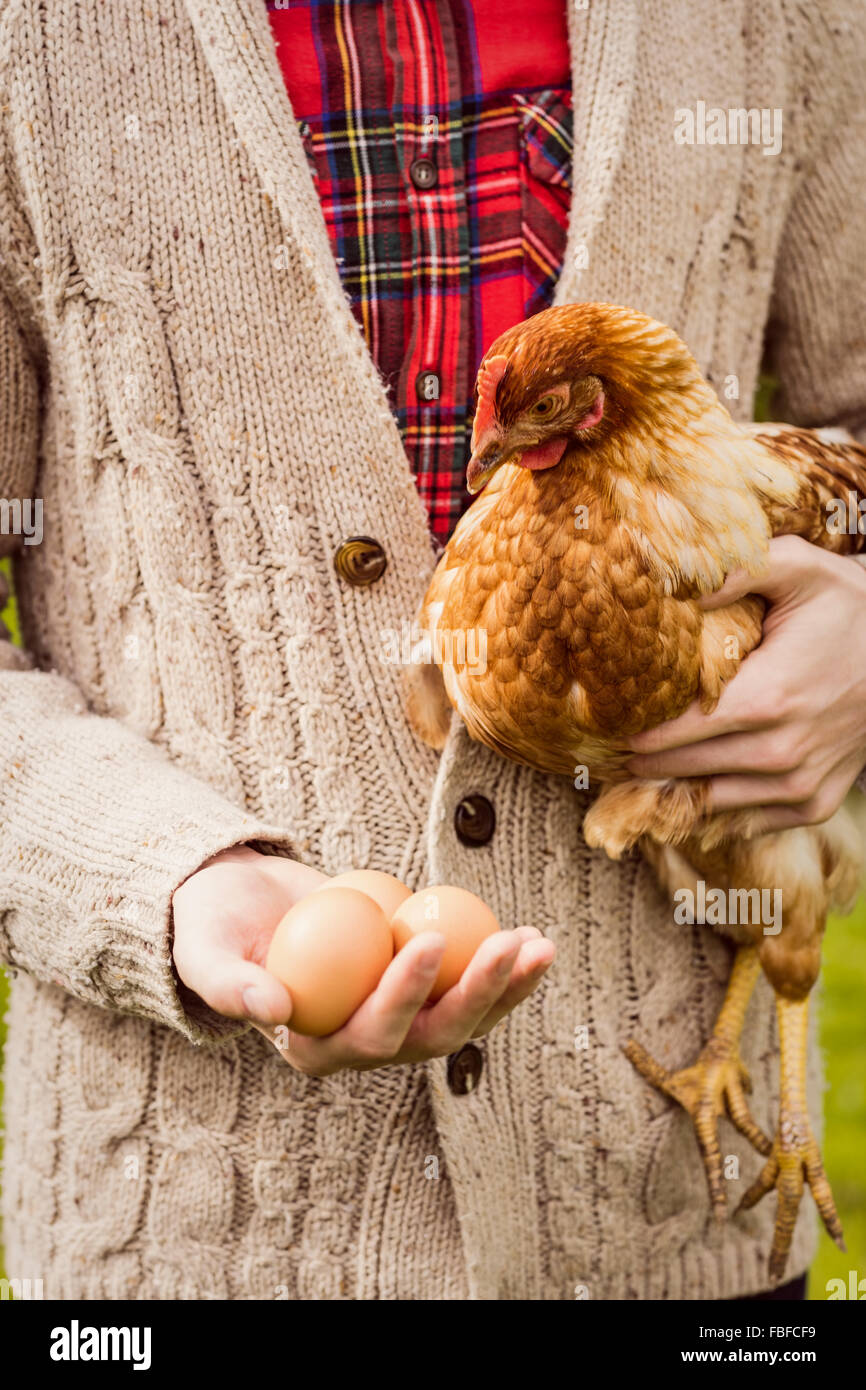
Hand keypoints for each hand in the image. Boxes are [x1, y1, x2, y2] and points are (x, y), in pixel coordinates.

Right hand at [172, 845, 554, 1075]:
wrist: (241, 903)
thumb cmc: (213, 927)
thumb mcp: (205, 953)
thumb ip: (228, 985)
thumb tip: (274, 1011)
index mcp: (316, 1049)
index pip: (370, 1033)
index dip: (404, 994)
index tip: (426, 938)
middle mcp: (365, 1045)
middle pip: (434, 1034)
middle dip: (478, 993)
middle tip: (510, 941)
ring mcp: (399, 1019)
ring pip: (465, 1015)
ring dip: (507, 985)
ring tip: (541, 944)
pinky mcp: (420, 990)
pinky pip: (469, 985)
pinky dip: (503, 965)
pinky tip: (535, 938)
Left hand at [626, 536, 865, 830]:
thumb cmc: (849, 607)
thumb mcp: (799, 568)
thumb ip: (736, 571)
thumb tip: (676, 586)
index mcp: (766, 699)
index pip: (672, 729)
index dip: (632, 726)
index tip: (606, 717)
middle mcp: (780, 752)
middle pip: (680, 767)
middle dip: (641, 756)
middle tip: (610, 742)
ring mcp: (798, 784)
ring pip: (708, 800)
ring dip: (673, 784)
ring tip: (642, 764)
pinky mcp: (813, 803)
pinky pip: (746, 819)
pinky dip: (718, 804)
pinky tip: (696, 780)